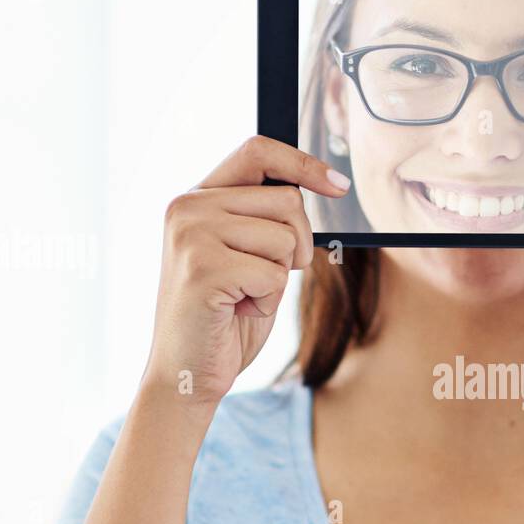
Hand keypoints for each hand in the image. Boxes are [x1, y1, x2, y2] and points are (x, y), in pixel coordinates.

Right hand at [141, 136, 349, 408]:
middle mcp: (187, 207)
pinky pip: (274, 275)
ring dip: (278, 278)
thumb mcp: (246, 255)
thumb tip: (318, 182)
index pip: (257, 151)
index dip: (303, 162)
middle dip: (296, 245)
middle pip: (287, 200)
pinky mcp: (203, 268)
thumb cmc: (223, 317)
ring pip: (286, 238)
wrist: (185, 373)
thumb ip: (264, 217)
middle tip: (263, 279)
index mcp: (196, 198)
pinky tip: (236, 312)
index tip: (338, 184)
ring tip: (243, 297)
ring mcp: (191, 235)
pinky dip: (268, 302)